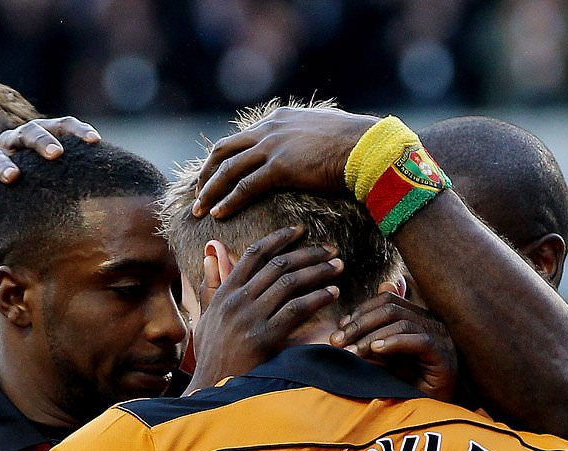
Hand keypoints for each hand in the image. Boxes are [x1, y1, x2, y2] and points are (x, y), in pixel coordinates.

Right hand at [0, 116, 101, 216]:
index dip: (77, 130)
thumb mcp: (62, 182)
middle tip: (56, 153)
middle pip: (27, 134)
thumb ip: (83, 180)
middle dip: (41, 141)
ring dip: (4, 165)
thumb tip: (126, 200)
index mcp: (40, 137)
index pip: (60, 125)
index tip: (95, 141)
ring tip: (14, 176)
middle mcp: (15, 143)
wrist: (5, 204)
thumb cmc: (43, 190)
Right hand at [188, 225, 340, 386]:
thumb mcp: (205, 317)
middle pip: (277, 264)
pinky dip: (317, 298)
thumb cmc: (211, 356)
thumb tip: (211, 252)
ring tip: (338, 267)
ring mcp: (250, 318)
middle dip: (308, 253)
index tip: (300, 231)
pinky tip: (333, 293)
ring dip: (318, 272)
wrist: (210, 390)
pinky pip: (296, 309)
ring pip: (289, 283)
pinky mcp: (264, 338)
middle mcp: (236, 301)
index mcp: (224, 293)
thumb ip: (211, 284)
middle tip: (331, 249)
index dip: (279, 238)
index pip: (254, 254)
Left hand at [194, 104, 380, 218]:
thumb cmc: (357, 145)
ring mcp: (273, 146)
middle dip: (207, 173)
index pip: (241, 138)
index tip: (213, 174)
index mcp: (279, 119)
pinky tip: (219, 214)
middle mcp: (270, 128)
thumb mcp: (325, 132)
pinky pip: (244, 186)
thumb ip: (307, 139)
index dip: (223, 158)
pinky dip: (228, 201)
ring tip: (200, 209)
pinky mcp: (280, 167)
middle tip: (197, 193)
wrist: (370, 148)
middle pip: (224, 149)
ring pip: (228, 169)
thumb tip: (309, 149)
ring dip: (210, 190)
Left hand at [331, 288, 457, 398]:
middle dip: (359, 324)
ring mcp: (441, 338)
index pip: (387, 300)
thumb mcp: (381, 357)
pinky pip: (419, 341)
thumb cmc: (403, 388)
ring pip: (402, 323)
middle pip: (391, 309)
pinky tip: (376, 350)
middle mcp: (431, 324)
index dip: (361, 311)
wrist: (425, 415)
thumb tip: (346, 319)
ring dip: (371, 336)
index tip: (339, 329)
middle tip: (337, 341)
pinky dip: (395, 343)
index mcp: (417, 319)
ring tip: (352, 352)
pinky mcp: (445, 356)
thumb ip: (370, 335)